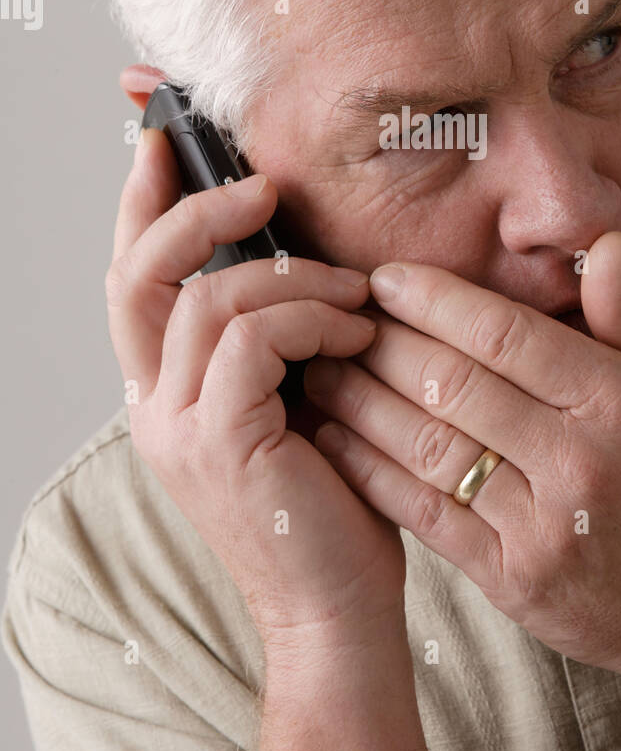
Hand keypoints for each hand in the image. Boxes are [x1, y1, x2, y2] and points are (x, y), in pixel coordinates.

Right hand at [105, 123, 405, 642]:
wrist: (338, 609)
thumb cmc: (332, 503)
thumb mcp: (296, 400)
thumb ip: (277, 336)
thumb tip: (299, 253)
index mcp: (166, 390)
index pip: (132, 276)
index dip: (142, 202)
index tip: (166, 141)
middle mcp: (154, 405)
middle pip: (138, 271)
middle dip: (195, 208)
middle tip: (261, 187)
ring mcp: (177, 427)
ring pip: (209, 297)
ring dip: (294, 276)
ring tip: (354, 296)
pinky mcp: (220, 442)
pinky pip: (254, 338)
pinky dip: (313, 318)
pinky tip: (358, 338)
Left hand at [304, 231, 620, 691]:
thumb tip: (599, 244)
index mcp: (619, 398)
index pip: (503, 333)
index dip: (432, 298)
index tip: (384, 277)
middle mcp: (579, 458)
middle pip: (453, 383)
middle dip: (382, 341)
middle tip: (336, 314)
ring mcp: (543, 525)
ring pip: (428, 445)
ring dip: (361, 401)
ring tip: (318, 366)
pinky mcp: (514, 580)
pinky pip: (425, 514)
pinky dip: (372, 472)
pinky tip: (337, 439)